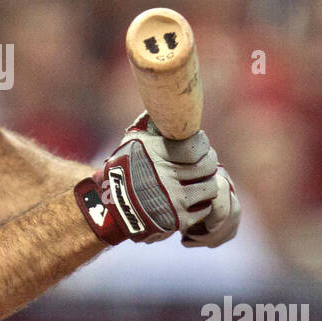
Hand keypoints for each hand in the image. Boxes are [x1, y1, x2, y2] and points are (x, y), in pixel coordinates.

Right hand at [74, 113, 239, 246]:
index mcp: (158, 155)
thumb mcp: (132, 142)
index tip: (199, 143)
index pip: (197, 146)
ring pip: (210, 187)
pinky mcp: (178, 219)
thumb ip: (148, 124)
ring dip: (206, 182)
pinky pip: (204, 208)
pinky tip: (193, 197)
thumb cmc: (124, 169)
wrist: (111, 206)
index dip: (202, 143)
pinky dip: (201, 202)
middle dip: (208, 161)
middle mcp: (167, 176)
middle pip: (208, 166)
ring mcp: (174, 199)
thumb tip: (158, 101)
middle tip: (204, 161)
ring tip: (200, 179)